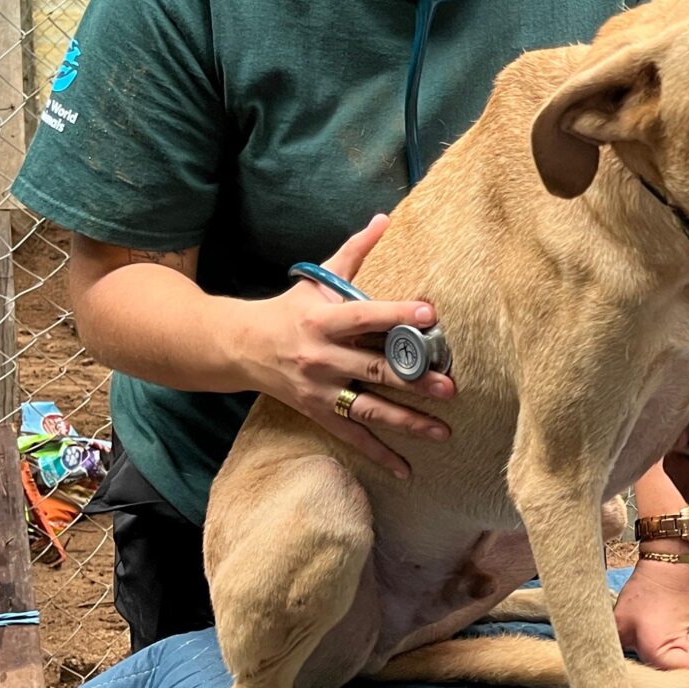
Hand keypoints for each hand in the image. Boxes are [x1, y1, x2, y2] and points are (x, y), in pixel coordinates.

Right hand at [233, 214, 455, 477]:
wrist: (238, 348)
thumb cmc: (289, 309)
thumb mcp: (317, 279)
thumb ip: (354, 251)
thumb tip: (384, 217)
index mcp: (324, 320)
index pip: (366, 315)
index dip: (397, 313)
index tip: (430, 312)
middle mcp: (323, 357)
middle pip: (375, 370)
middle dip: (413, 380)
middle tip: (450, 387)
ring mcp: (320, 390)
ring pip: (369, 409)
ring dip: (407, 422)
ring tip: (443, 431)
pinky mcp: (319, 413)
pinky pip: (353, 436)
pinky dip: (380, 455)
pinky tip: (408, 470)